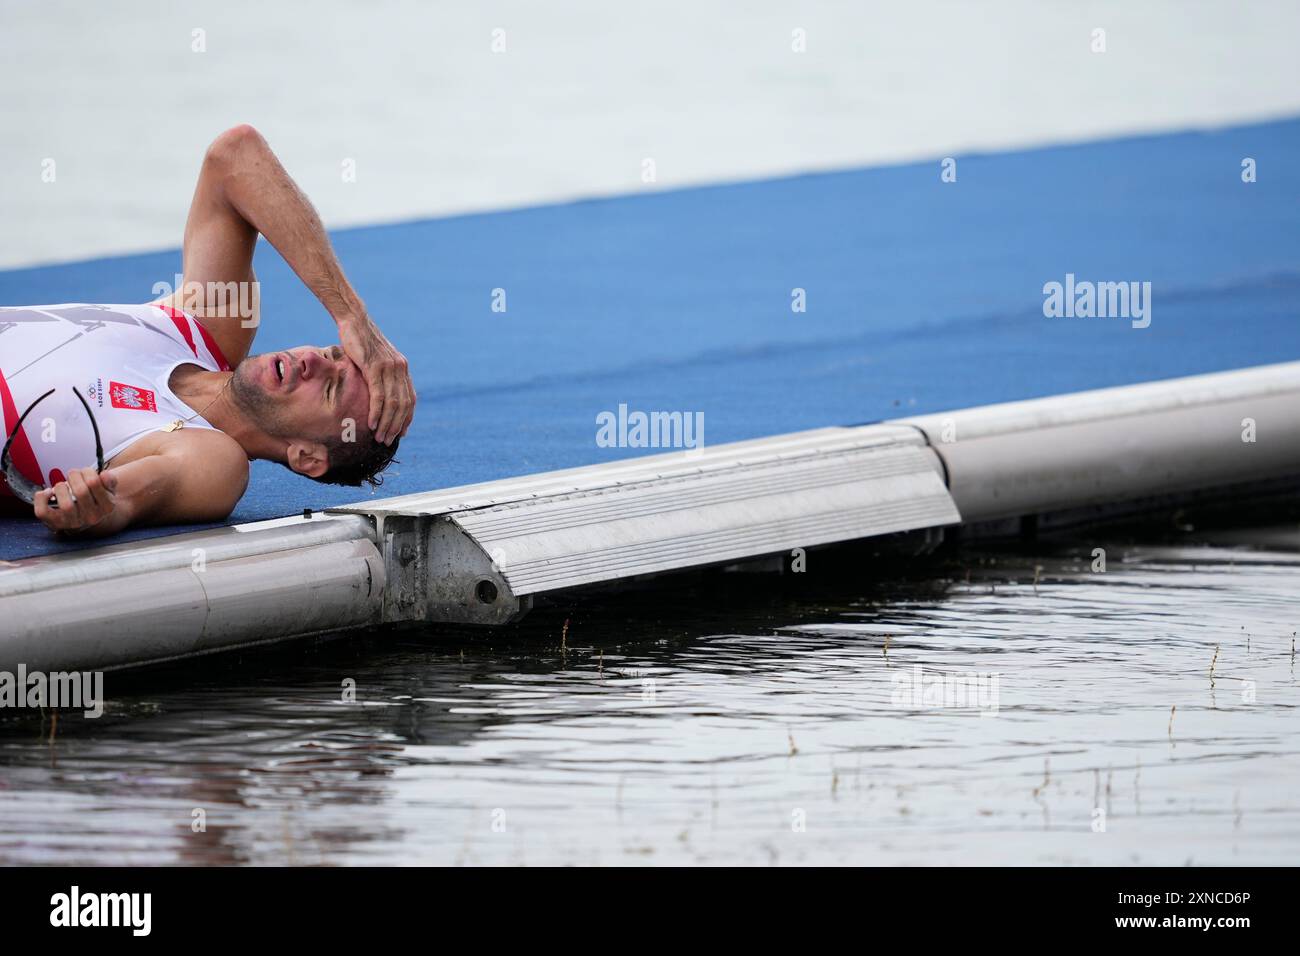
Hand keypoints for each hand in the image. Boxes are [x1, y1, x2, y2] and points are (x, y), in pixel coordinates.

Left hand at [34, 467, 118, 533]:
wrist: (87, 517)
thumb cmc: (95, 498)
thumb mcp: (108, 489)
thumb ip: (110, 480)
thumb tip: (103, 474)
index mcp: (107, 507)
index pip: (94, 483)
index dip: (86, 471)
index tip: (85, 472)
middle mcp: (92, 517)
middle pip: (80, 491)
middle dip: (73, 476)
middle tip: (73, 475)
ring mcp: (73, 522)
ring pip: (65, 504)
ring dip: (60, 487)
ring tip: (63, 486)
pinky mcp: (55, 523)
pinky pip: (43, 512)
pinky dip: (41, 498)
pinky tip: (48, 492)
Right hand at [337, 317, 414, 444]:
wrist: (354, 320)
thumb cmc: (360, 340)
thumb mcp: (376, 359)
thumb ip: (381, 375)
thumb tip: (377, 395)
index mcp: (403, 368)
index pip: (411, 399)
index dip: (407, 418)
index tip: (401, 433)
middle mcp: (400, 368)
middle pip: (403, 405)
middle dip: (396, 426)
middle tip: (387, 441)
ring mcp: (389, 367)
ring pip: (392, 403)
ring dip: (387, 424)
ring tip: (380, 438)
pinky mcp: (375, 366)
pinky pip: (379, 394)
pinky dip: (377, 412)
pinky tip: (373, 424)